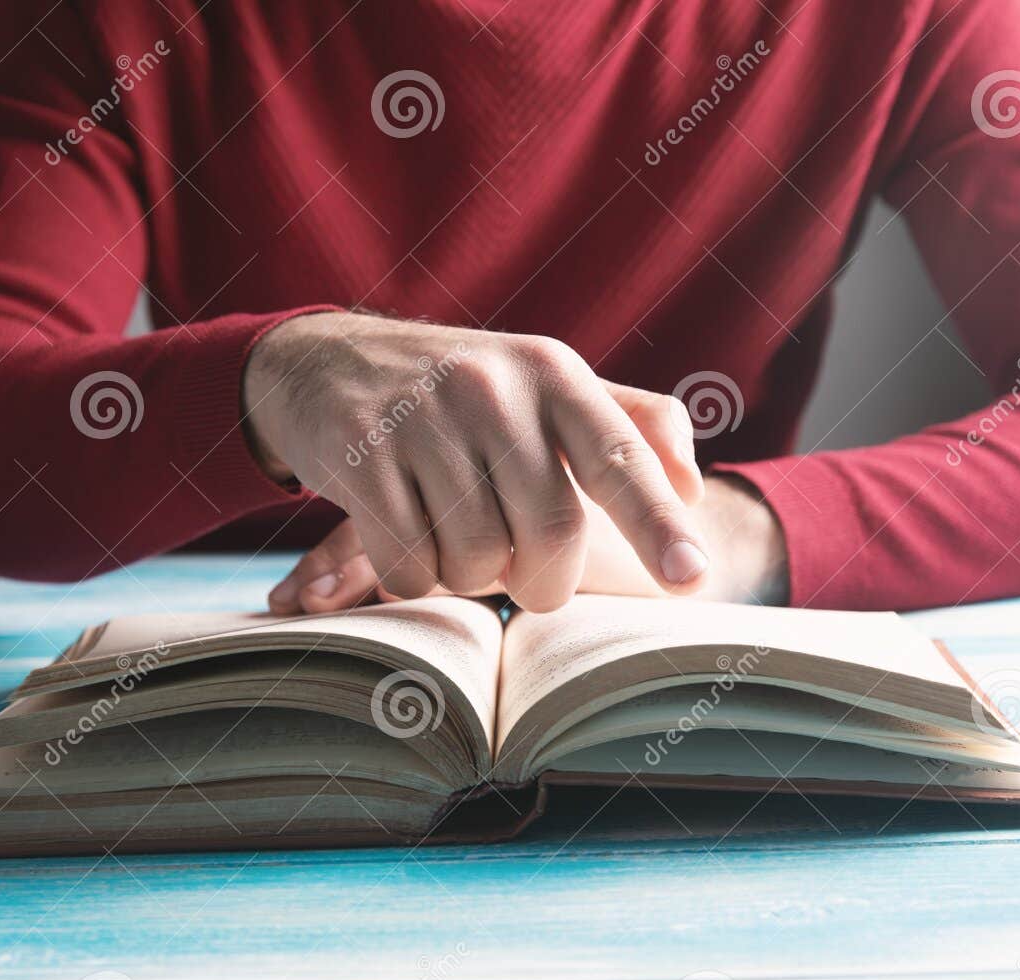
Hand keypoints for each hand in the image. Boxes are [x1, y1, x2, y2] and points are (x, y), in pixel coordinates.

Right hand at [243, 311, 707, 611]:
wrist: (325, 359)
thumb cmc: (461, 392)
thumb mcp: (546, 385)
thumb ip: (629, 427)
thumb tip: (694, 488)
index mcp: (553, 373)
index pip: (619, 457)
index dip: (658, 523)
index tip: (692, 578)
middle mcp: (492, 387)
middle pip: (550, 532)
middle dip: (546, 580)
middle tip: (531, 579)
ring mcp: (421, 419)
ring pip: (476, 558)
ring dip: (472, 577)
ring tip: (457, 536)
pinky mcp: (360, 456)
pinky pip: (409, 565)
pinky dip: (414, 576)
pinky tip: (406, 535)